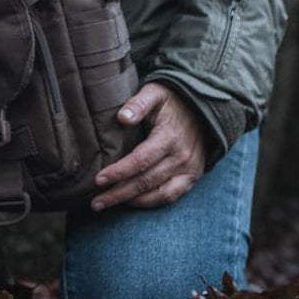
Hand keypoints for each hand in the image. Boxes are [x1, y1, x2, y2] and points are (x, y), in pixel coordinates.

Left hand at [90, 82, 205, 211]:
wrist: (203, 109)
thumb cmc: (171, 100)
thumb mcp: (155, 93)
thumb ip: (138, 104)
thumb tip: (122, 117)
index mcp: (169, 137)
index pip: (140, 160)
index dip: (119, 172)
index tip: (98, 179)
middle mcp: (181, 157)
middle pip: (145, 181)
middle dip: (118, 193)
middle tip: (95, 202)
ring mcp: (189, 170)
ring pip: (158, 194)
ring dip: (131, 202)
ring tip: (107, 205)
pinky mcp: (192, 178)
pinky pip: (170, 196)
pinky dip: (150, 202)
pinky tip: (131, 202)